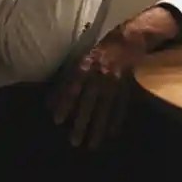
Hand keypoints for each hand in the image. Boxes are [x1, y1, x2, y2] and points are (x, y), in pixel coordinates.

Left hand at [48, 25, 148, 148]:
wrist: (130, 38)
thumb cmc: (100, 50)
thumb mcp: (81, 59)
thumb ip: (68, 79)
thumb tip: (51, 102)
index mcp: (86, 66)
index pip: (74, 87)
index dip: (66, 103)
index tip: (58, 121)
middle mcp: (101, 75)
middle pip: (90, 102)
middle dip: (83, 122)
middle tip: (75, 141)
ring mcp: (116, 81)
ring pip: (106, 108)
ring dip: (99, 127)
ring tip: (93, 144)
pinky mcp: (128, 85)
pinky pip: (122, 105)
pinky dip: (117, 119)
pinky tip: (112, 132)